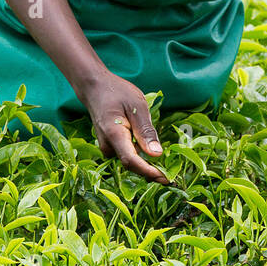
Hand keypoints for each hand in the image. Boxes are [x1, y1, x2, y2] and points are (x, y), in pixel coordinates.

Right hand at [77, 70, 168, 184]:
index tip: (166, 178)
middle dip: (150, 171)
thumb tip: (157, 154)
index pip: (131, 161)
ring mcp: (106, 146)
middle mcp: (107, 145)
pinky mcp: (109, 145)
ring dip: (145, 163)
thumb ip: (145, 131)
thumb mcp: (137, 106)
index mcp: (114, 134)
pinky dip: (139, 155)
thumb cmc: (117, 92)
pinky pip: (126, 154)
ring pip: (129, 160)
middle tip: (171, 174)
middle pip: (131, 164)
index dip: (149, 172)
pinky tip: (149, 150)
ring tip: (164, 163)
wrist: (94, 87)